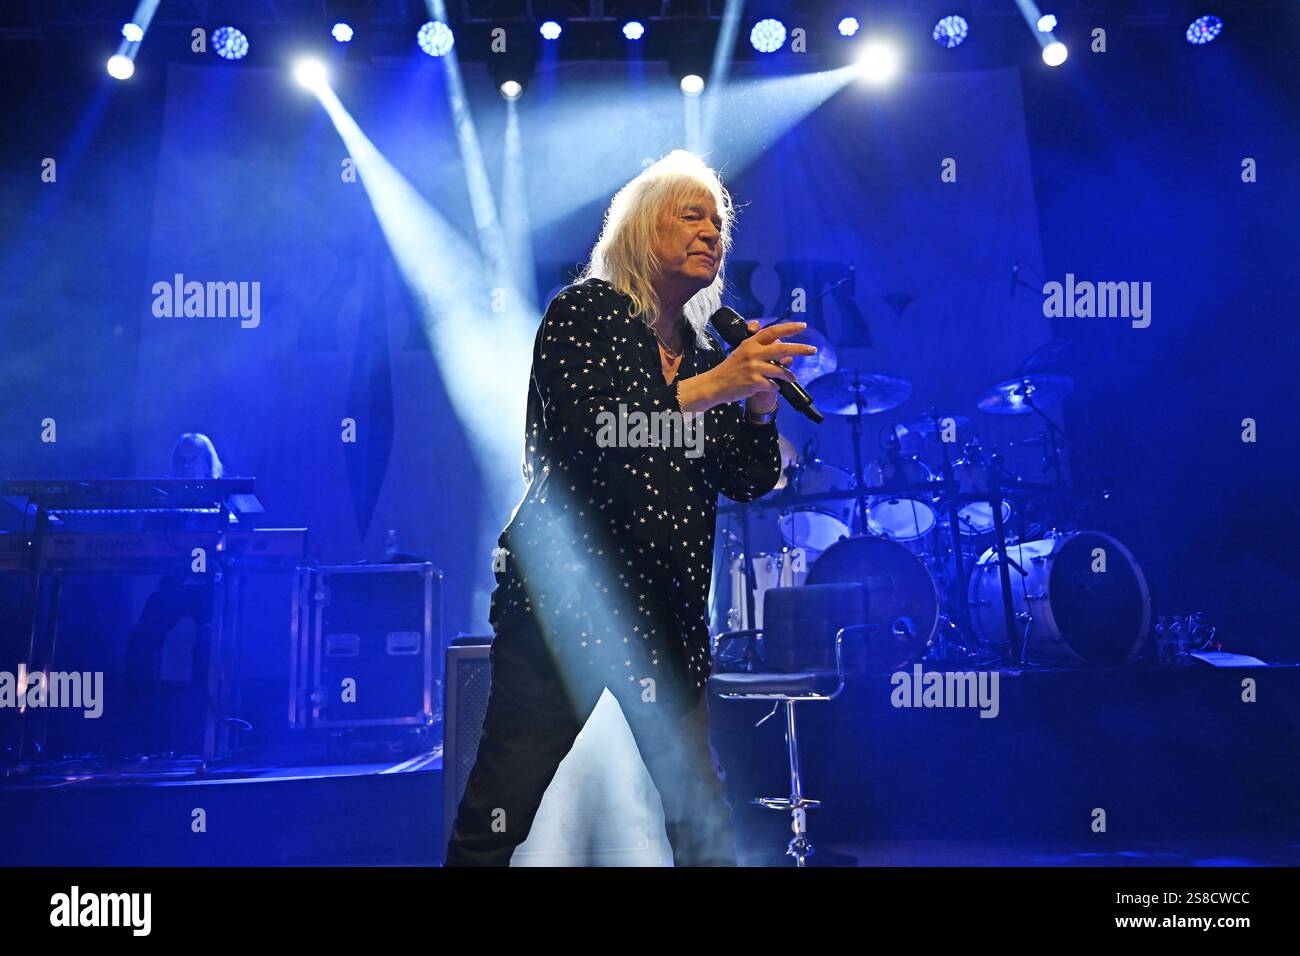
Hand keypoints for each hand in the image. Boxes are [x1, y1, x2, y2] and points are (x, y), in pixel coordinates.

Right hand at [691, 321, 815, 410]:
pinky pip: (773, 385)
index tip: (803, 326)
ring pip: (780, 370)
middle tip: (813, 350)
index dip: (789, 328)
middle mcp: (753, 353)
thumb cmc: (731, 368)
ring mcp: (753, 368)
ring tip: (792, 378)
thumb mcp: (742, 351)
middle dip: (800, 349)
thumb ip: (760, 347)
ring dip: (789, 375)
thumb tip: (781, 347)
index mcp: (751, 343)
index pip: (773, 331)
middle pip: (782, 349)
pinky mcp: (753, 382)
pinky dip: (775, 387)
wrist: (716, 384)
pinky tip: (772, 387)